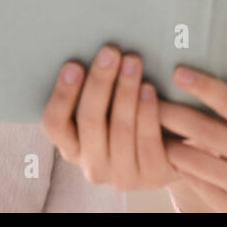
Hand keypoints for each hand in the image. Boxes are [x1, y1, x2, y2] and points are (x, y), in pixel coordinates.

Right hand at [40, 43, 183, 192]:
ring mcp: (121, 175)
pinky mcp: (150, 176)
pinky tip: (149, 88)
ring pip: (120, 128)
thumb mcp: (106, 111)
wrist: (172, 155)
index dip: (62, 95)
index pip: (54, 125)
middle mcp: (91, 166)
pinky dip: (148, 111)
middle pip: (89, 120)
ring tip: (133, 61)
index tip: (74, 64)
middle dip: (100, 82)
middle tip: (111, 51)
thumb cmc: (130, 119)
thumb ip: (96, 92)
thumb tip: (96, 50)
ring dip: (125, 91)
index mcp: (71, 147)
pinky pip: (147, 140)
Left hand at [159, 64, 226, 211]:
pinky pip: (193, 181)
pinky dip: (178, 166)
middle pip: (206, 130)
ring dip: (167, 142)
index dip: (203, 86)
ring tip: (150, 128)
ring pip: (193, 159)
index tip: (177, 72)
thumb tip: (190, 75)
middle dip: (172, 112)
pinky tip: (167, 154)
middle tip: (147, 98)